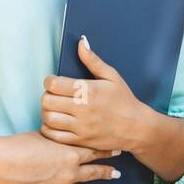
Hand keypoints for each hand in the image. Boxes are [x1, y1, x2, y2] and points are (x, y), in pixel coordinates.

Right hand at [0, 131, 119, 183]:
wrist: (4, 163)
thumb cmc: (20, 145)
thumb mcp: (45, 136)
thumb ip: (60, 140)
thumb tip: (66, 137)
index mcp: (71, 154)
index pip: (95, 152)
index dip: (107, 152)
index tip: (117, 151)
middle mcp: (70, 172)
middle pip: (94, 172)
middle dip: (107, 172)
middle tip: (118, 173)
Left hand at [40, 35, 150, 152]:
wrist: (137, 127)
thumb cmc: (124, 100)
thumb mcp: (112, 76)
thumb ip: (93, 60)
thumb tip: (81, 43)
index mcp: (88, 90)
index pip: (53, 84)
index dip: (49, 81)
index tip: (54, 82)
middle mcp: (82, 109)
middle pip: (47, 101)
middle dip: (47, 96)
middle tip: (54, 96)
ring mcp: (81, 126)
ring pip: (48, 118)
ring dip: (47, 112)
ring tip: (55, 109)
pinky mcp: (80, 141)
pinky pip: (54, 135)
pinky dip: (49, 129)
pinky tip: (56, 123)